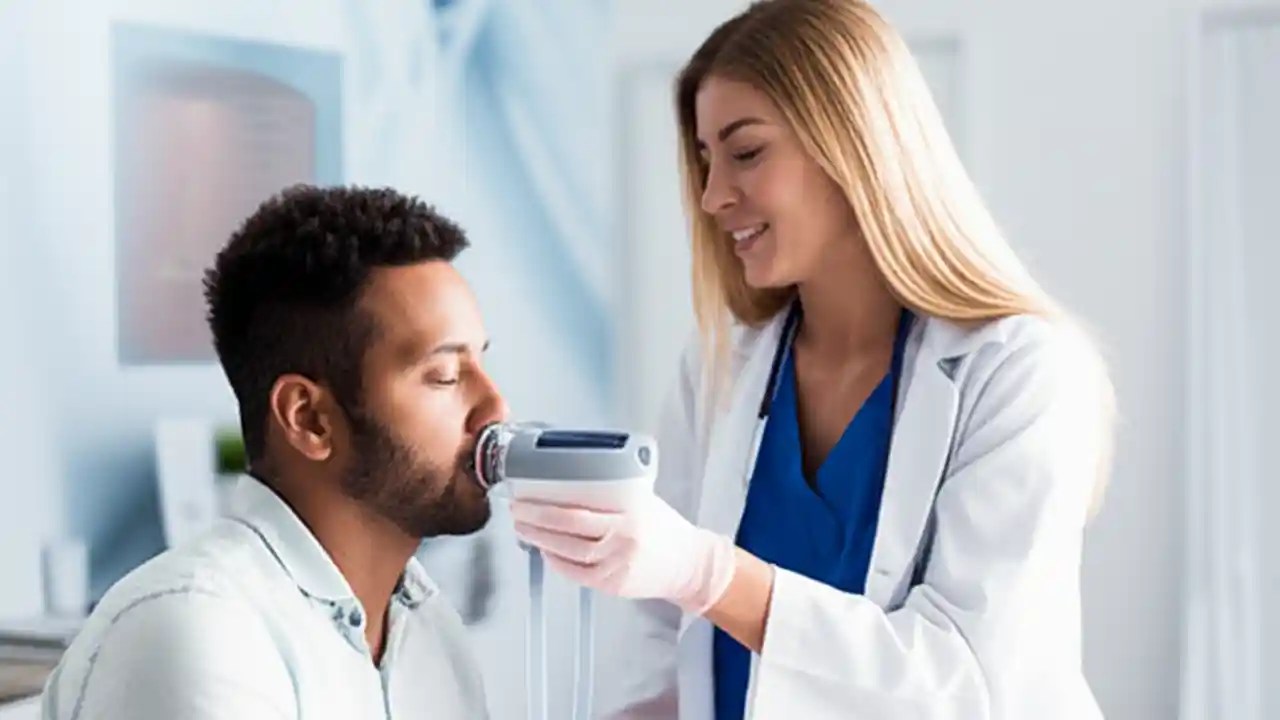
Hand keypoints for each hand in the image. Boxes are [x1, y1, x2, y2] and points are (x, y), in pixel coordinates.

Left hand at [509, 493, 736, 614]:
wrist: (689, 564)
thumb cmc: (664, 527)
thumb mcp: (643, 500)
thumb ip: (612, 493)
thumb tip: (569, 483)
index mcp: (629, 513)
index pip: (578, 510)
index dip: (546, 506)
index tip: (527, 496)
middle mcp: (622, 540)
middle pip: (568, 531)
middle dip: (536, 521)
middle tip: (518, 511)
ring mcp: (617, 566)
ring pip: (568, 554)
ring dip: (540, 540)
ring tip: (524, 528)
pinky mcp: (613, 585)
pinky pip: (577, 574)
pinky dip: (557, 562)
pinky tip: (546, 550)